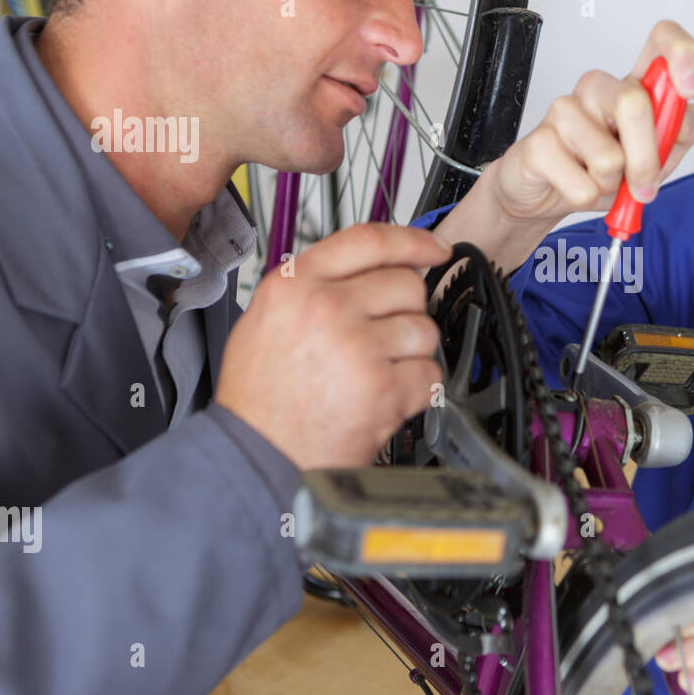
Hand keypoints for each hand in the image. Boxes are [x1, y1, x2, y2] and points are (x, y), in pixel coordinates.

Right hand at [214, 224, 450, 470]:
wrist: (258, 454)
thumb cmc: (261, 396)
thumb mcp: (266, 317)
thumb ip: (316, 285)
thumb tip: (372, 271)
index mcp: (296, 284)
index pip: (369, 240)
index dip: (412, 241)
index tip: (435, 248)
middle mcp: (328, 308)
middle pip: (406, 284)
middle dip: (405, 311)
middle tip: (383, 337)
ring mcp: (358, 347)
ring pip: (423, 329)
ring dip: (410, 352)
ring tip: (376, 371)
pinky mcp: (384, 387)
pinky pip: (429, 372)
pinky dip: (416, 388)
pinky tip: (383, 396)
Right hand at [484, 19, 693, 226]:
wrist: (549, 196)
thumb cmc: (604, 173)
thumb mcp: (655, 159)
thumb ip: (678, 136)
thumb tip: (685, 123)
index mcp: (632, 86)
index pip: (661, 41)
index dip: (682, 54)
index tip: (690, 89)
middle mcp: (598, 89)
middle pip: (633, 103)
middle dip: (646, 160)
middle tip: (643, 187)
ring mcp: (564, 110)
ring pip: (608, 156)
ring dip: (612, 185)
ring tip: (598, 180)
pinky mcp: (537, 142)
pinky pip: (582, 185)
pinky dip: (586, 198)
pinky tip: (574, 186)